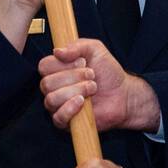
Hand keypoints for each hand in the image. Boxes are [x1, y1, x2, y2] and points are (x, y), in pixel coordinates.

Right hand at [38, 38, 160, 132]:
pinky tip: (83, 102)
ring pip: (51, 99)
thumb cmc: (108, 72)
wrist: (123, 94)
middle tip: (92, 76)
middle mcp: (54, 88)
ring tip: (93, 88)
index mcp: (57, 70)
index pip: (43, 66)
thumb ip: (76, 46)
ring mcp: (58, 105)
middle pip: (47, 83)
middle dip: (73, 78)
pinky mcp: (66, 122)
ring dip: (76, 91)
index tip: (82, 62)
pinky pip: (58, 118)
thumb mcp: (95, 49)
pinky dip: (70, 108)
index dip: (62, 64)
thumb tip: (57, 51)